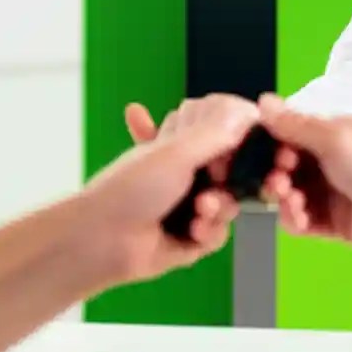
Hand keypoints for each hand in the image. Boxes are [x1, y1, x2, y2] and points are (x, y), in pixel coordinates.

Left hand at [82, 102, 256, 282]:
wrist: (102, 240)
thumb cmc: (129, 188)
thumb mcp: (176, 152)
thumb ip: (217, 131)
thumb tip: (248, 111)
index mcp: (182, 141)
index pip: (227, 130)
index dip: (239, 139)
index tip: (237, 146)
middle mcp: (189, 171)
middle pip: (236, 170)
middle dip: (231, 178)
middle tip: (218, 178)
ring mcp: (191, 204)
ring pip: (231, 203)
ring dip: (219, 208)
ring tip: (199, 212)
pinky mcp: (193, 236)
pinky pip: (220, 232)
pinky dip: (208, 232)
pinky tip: (190, 232)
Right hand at [256, 94, 351, 253]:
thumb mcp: (337, 139)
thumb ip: (296, 124)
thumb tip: (264, 101)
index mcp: (329, 135)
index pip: (286, 136)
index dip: (271, 146)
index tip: (270, 154)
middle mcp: (327, 162)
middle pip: (282, 168)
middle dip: (274, 175)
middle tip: (281, 181)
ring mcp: (330, 193)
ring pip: (288, 197)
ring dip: (283, 200)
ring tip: (295, 202)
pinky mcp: (334, 223)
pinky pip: (300, 222)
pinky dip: (294, 221)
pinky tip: (302, 219)